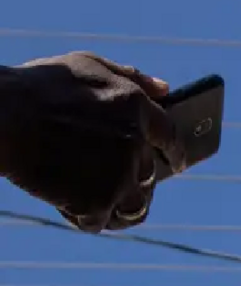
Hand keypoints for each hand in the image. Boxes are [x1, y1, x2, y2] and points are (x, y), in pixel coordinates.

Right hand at [1, 51, 185, 232]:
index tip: (178, 164)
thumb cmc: (37, 87)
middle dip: (137, 181)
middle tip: (117, 184)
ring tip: (104, 208)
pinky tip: (67, 205)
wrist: (2, 116)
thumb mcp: (89, 64)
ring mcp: (119, 175)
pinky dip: (84, 217)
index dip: (176, 152)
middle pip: (149, 174)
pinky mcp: (96, 202)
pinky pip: (99, 221)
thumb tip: (166, 89)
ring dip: (121, 208)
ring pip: (135, 206)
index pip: (171, 136)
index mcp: (137, 108)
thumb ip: (132, 77)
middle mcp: (136, 143)